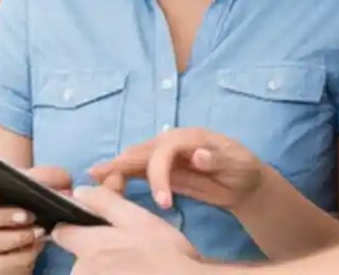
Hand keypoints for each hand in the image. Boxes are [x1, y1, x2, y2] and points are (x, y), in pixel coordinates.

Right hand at [0, 165, 71, 271]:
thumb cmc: (11, 211)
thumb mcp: (20, 191)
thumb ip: (43, 178)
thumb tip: (65, 179)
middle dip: (4, 216)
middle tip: (27, 215)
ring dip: (17, 236)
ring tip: (38, 231)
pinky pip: (6, 262)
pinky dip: (24, 253)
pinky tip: (37, 246)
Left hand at [52, 187, 203, 274]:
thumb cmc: (166, 253)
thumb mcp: (139, 219)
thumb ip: (105, 203)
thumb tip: (79, 191)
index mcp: (89, 247)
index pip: (61, 233)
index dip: (74, 228)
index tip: (90, 229)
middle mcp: (82, 271)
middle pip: (77, 258)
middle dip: (94, 254)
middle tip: (124, 253)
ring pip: (89, 273)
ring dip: (104, 270)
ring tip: (132, 267)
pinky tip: (130, 274)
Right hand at [88, 127, 263, 210]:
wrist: (243, 182)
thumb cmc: (242, 169)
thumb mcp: (238, 164)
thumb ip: (218, 159)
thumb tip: (199, 155)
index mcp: (189, 137)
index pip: (164, 150)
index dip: (159, 174)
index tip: (163, 201)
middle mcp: (171, 142)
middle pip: (142, 150)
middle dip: (123, 165)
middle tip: (103, 181)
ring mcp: (164, 155)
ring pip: (134, 158)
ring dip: (116, 167)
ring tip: (95, 177)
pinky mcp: (160, 169)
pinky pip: (136, 169)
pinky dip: (120, 173)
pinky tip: (103, 178)